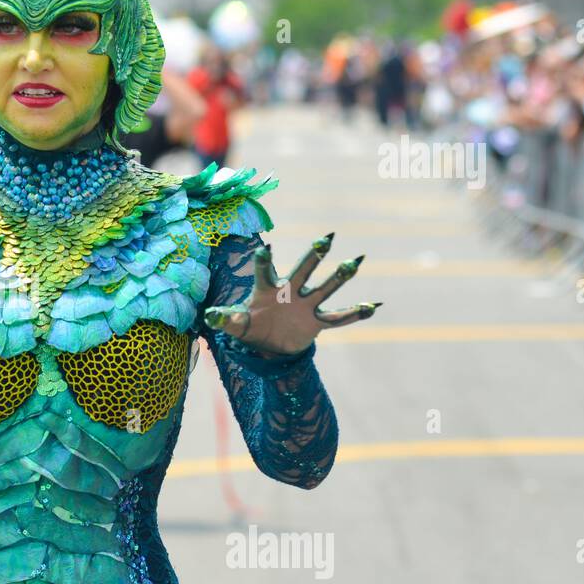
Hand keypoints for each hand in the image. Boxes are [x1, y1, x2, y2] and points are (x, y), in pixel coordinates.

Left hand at [203, 232, 381, 355]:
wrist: (268, 345)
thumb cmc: (250, 328)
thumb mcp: (237, 326)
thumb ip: (226, 320)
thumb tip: (209, 316)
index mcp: (267, 290)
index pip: (264, 272)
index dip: (263, 261)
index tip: (264, 247)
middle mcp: (289, 292)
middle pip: (302, 270)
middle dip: (314, 256)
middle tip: (326, 238)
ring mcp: (305, 305)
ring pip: (325, 287)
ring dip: (339, 276)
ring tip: (356, 261)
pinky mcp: (316, 321)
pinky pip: (338, 317)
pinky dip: (355, 313)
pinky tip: (373, 306)